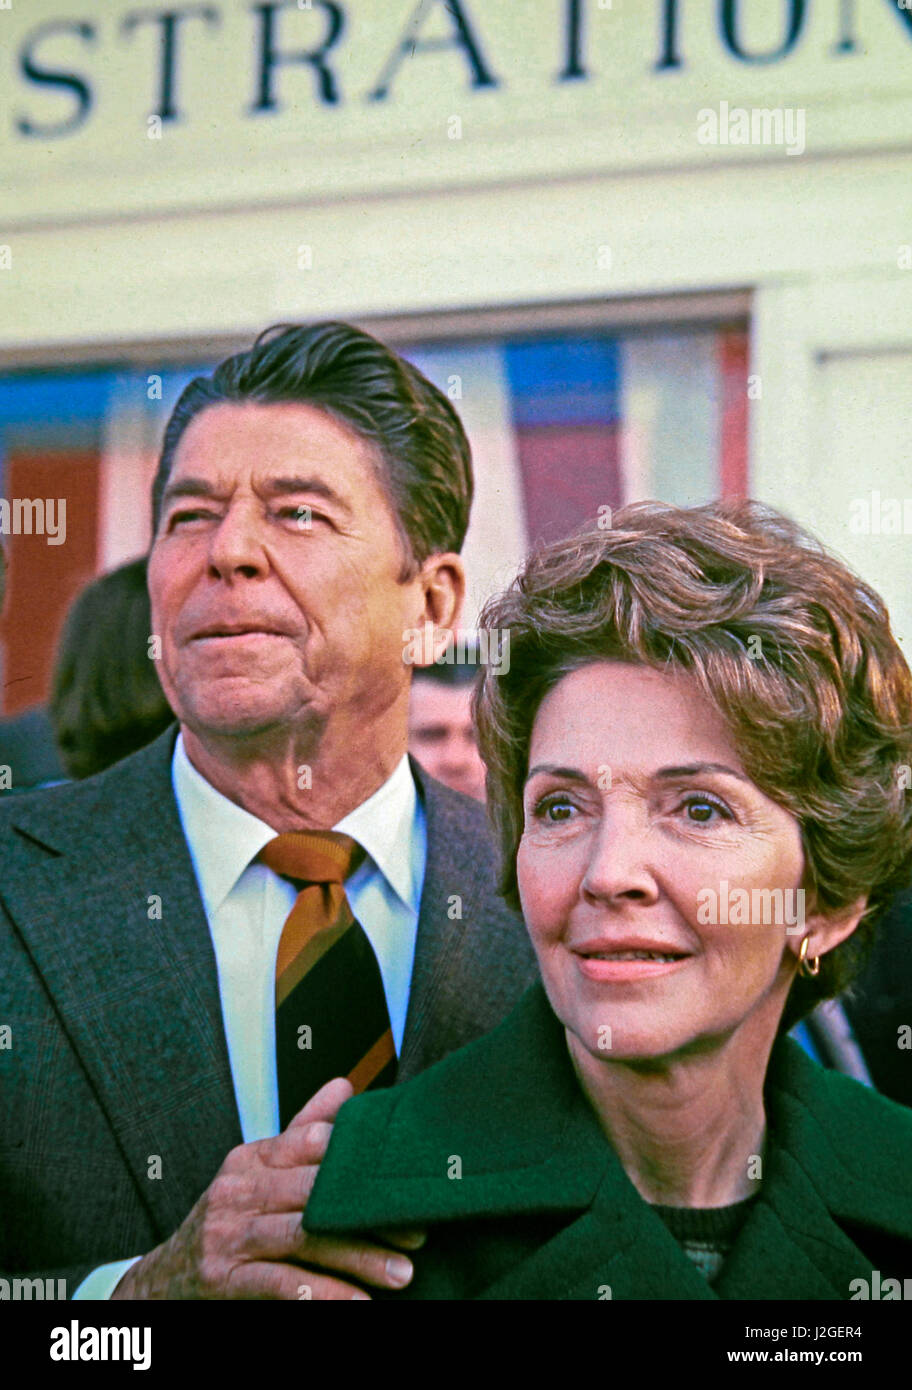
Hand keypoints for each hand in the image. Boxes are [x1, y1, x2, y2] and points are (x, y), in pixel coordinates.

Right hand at [111, 1078, 422, 1298]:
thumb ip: (300, 1134)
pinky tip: (356, 1304)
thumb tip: (345, 1085)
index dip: (357, 1158)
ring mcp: (227, 1234)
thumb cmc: (227, 1224)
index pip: (311, 1143)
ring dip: (358, 1257)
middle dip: (369, 1214)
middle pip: (315, 1193)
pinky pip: (280, 1284)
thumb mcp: (256, 1175)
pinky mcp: (223, 1279)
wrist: (161, 1284)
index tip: (403, 1175)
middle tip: (417, 1231)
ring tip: (402, 1274)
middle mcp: (237, 1190)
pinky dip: (322, 1294)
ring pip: (304, 1238)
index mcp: (252, 1158)